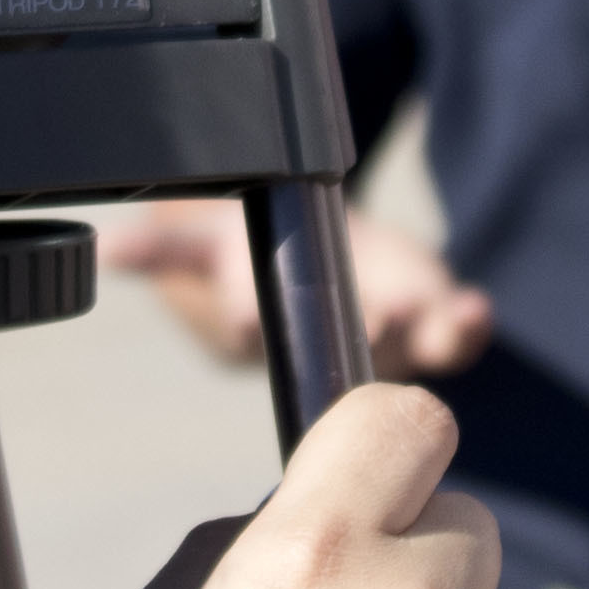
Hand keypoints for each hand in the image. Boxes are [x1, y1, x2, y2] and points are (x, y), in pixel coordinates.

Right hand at [98, 195, 495, 374]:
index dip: (275, 322)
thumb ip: (160, 248)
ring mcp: (388, 334)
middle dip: (372, 328)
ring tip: (456, 316)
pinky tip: (479, 312)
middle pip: (349, 338)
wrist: (305, 263)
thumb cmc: (246, 261)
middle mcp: (330, 338)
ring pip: (414, 339)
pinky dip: (468, 324)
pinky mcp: (429, 319)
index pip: (274, 327)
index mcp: (270, 321)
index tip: (280, 315)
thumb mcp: (198, 248)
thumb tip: (108, 251)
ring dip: (434, 329)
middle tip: (384, 319)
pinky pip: (454, 330)